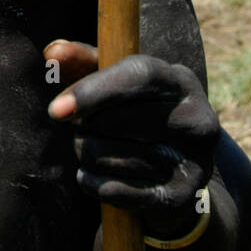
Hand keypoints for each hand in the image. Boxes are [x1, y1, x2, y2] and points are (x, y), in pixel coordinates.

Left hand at [44, 39, 219, 241]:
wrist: (179, 172)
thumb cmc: (137, 112)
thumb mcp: (117, 82)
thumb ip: (84, 62)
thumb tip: (53, 52)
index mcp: (181, 80)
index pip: (139, 75)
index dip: (94, 90)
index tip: (56, 110)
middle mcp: (197, 119)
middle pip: (117, 120)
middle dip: (84, 127)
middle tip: (82, 128)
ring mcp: (196, 161)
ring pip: (111, 157)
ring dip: (86, 155)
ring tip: (92, 149)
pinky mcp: (182, 198)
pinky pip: (116, 191)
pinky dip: (92, 183)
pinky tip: (91, 176)